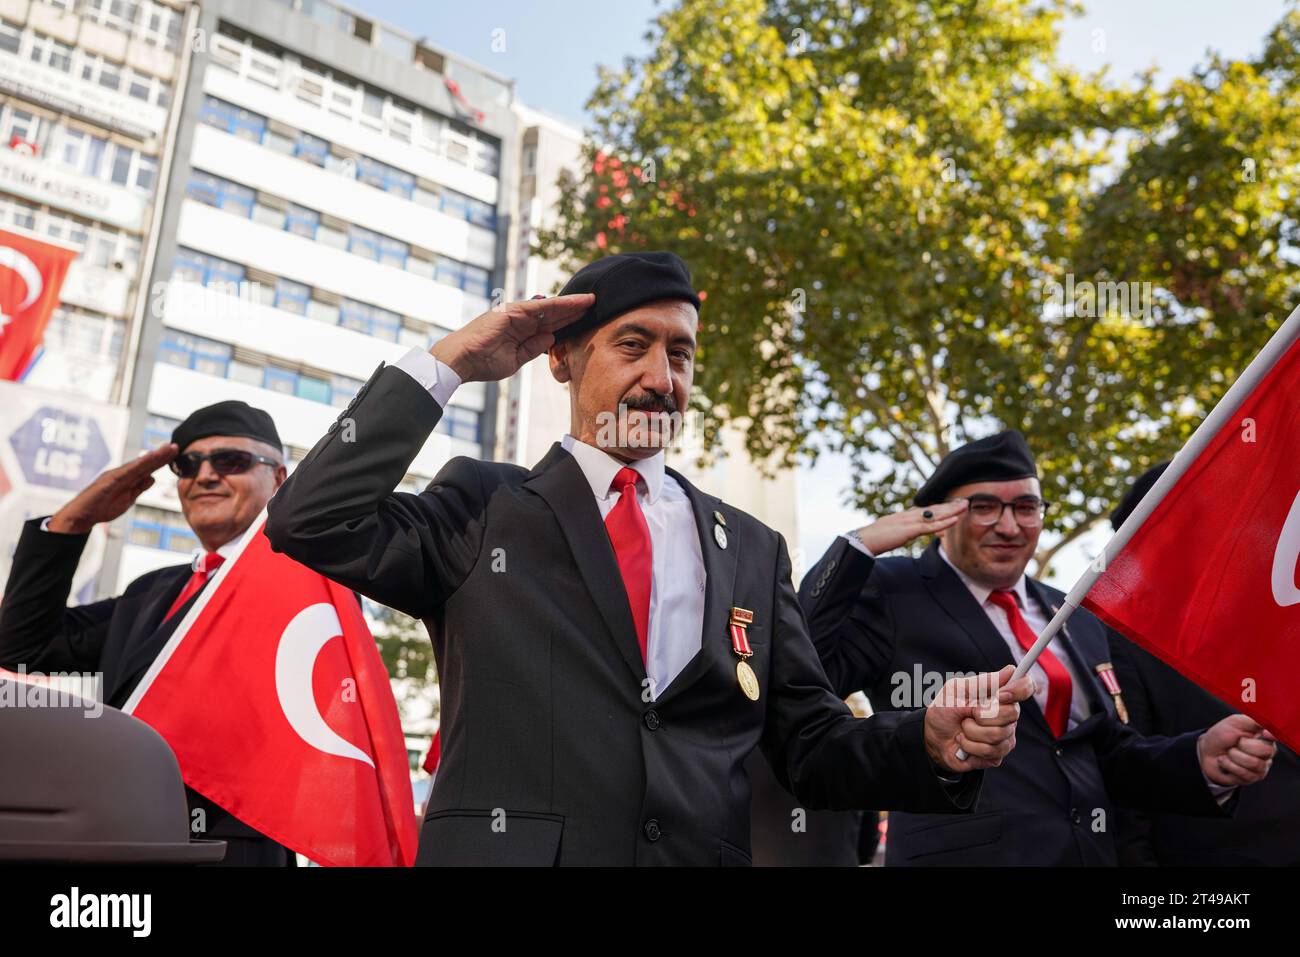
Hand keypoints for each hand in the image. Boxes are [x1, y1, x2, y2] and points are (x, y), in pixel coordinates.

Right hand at [46, 443, 177, 534]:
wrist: (81, 515)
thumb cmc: (102, 507)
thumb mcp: (127, 499)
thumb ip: (139, 488)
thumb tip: (152, 478)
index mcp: (128, 479)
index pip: (147, 468)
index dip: (161, 460)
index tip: (175, 453)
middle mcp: (122, 474)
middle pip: (145, 463)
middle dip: (160, 455)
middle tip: (175, 446)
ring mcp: (115, 476)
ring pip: (137, 465)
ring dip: (152, 457)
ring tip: (165, 450)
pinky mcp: (108, 481)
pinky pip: (125, 472)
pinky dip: (137, 465)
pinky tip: (148, 460)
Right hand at [430, 293, 595, 382]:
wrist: (462, 361)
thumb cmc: (483, 363)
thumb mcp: (516, 359)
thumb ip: (533, 349)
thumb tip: (551, 338)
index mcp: (522, 333)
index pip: (550, 327)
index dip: (569, 323)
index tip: (586, 321)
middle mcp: (521, 320)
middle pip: (554, 315)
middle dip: (575, 311)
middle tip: (596, 305)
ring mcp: (517, 314)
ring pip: (551, 308)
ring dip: (572, 305)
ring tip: (591, 301)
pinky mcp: (513, 311)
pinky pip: (541, 307)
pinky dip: (559, 304)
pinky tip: (575, 303)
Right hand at [853, 500, 967, 554]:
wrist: (864, 540)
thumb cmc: (875, 539)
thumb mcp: (892, 532)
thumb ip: (902, 531)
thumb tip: (907, 533)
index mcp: (904, 516)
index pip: (926, 510)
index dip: (940, 507)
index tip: (952, 504)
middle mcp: (909, 515)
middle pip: (933, 509)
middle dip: (950, 505)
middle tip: (965, 501)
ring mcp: (909, 521)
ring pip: (934, 514)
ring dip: (951, 510)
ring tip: (965, 506)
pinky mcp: (909, 530)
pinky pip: (930, 526)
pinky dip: (944, 523)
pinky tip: (955, 520)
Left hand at [924, 665, 1033, 771]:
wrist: (932, 737)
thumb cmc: (944, 710)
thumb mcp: (956, 690)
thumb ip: (983, 683)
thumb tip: (1010, 671)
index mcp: (999, 694)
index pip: (1025, 686)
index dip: (1018, 690)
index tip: (1000, 695)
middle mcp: (1007, 715)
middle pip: (1012, 713)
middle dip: (983, 714)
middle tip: (969, 714)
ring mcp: (1005, 736)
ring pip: (998, 735)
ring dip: (971, 732)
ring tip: (963, 728)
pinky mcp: (998, 754)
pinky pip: (991, 751)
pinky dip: (970, 746)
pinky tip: (964, 743)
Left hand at [1199, 714, 1276, 786]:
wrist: (1206, 751)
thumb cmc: (1222, 735)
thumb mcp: (1235, 722)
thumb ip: (1253, 721)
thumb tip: (1267, 722)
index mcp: (1264, 736)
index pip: (1276, 736)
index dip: (1273, 735)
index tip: (1264, 733)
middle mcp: (1266, 752)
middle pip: (1266, 751)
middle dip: (1244, 745)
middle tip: (1235, 743)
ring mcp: (1261, 766)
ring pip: (1254, 763)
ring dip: (1234, 756)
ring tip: (1229, 752)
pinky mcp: (1252, 778)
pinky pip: (1244, 773)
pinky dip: (1229, 765)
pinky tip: (1225, 761)